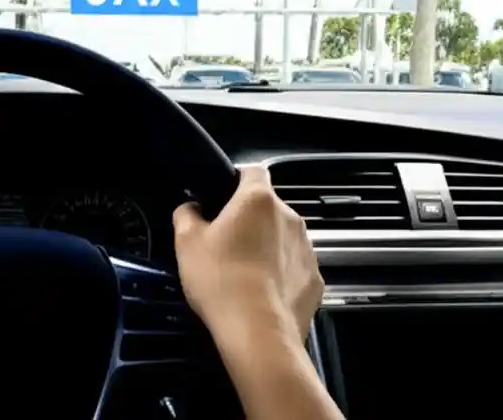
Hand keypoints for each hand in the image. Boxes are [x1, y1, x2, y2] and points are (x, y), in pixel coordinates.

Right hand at [173, 164, 323, 347]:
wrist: (257, 333)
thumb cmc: (219, 280)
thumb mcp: (186, 244)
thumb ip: (186, 215)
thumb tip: (191, 208)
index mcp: (258, 200)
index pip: (252, 170)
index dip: (236, 180)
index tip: (222, 199)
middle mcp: (290, 217)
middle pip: (268, 208)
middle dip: (250, 220)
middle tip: (226, 244)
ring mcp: (308, 249)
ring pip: (283, 238)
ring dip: (268, 247)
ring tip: (245, 274)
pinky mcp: (316, 279)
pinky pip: (295, 268)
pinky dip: (282, 275)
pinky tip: (263, 294)